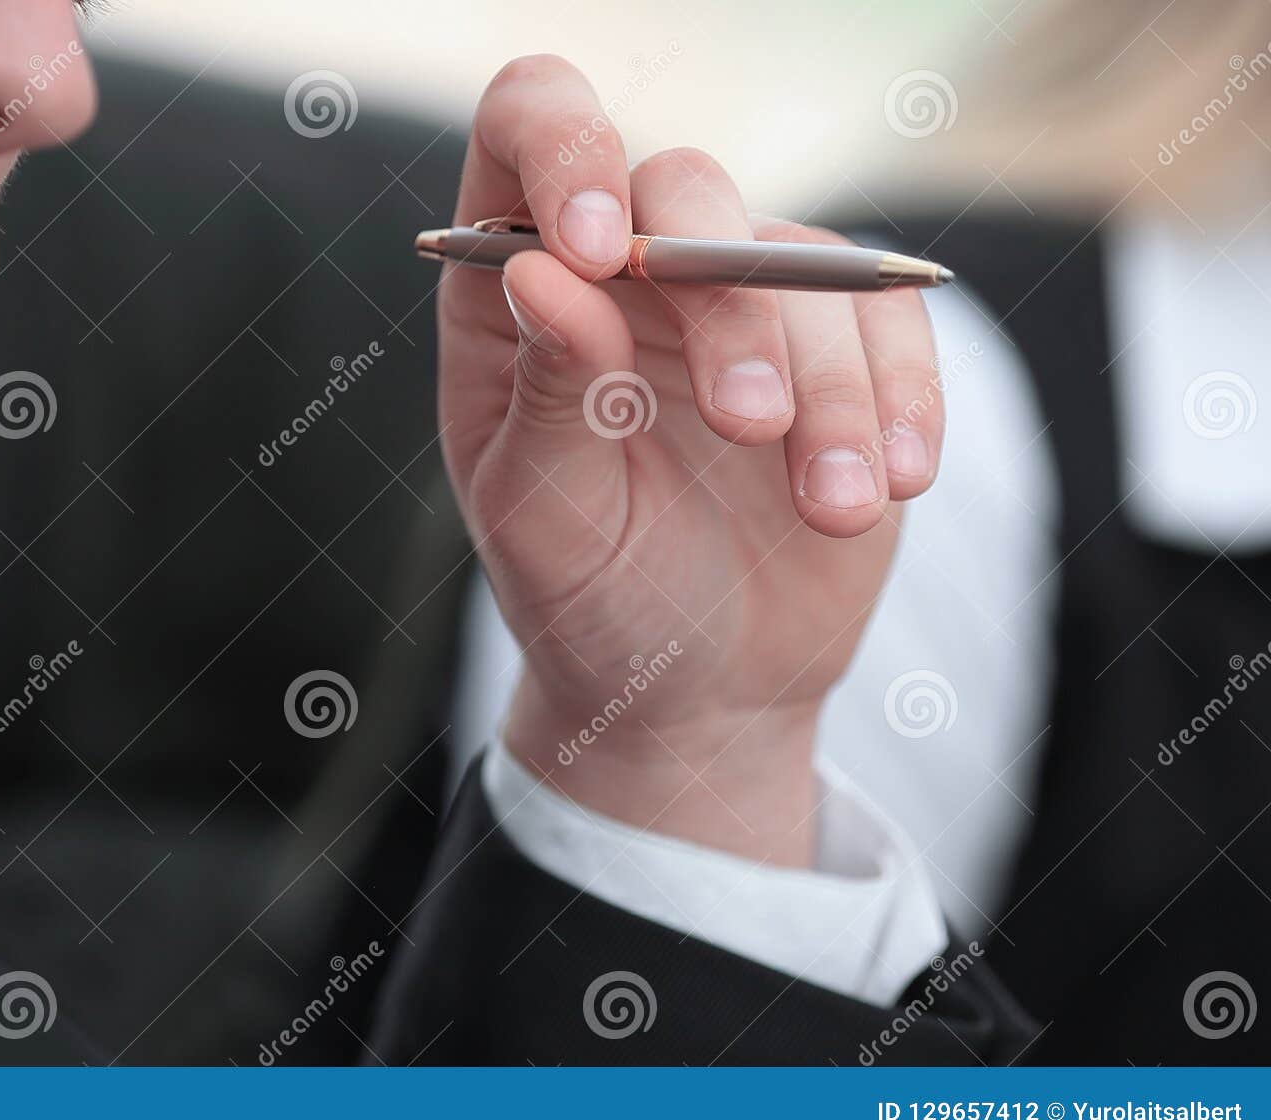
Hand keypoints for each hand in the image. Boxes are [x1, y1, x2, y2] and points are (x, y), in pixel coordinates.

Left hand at [436, 56, 944, 862]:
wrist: (699, 691)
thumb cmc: (594, 605)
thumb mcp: (548, 522)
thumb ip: (546, 398)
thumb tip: (540, 270)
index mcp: (519, 294)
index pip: (528, 128)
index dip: (565, 148)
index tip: (596, 251)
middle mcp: (628, 271)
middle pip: (686, 187)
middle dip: (731, 307)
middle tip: (748, 427)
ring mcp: (738, 302)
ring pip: (804, 264)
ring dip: (833, 391)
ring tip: (832, 510)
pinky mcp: (837, 350)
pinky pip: (890, 323)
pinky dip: (902, 401)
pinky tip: (888, 487)